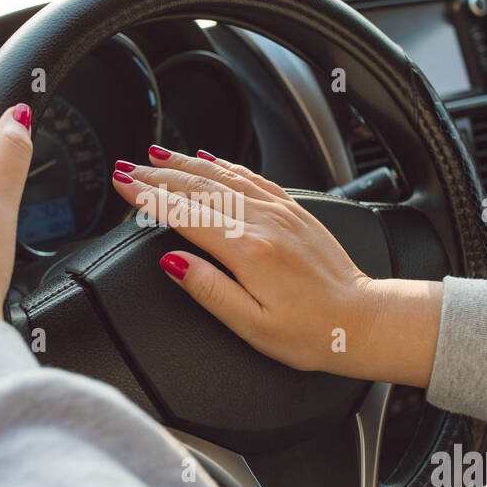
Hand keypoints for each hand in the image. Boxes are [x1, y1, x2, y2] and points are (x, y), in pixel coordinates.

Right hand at [110, 147, 442, 386]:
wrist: (363, 321)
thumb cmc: (312, 332)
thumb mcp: (251, 325)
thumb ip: (208, 289)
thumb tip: (172, 261)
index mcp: (248, 250)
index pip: (185, 214)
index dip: (149, 197)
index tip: (123, 183)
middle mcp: (264, 222)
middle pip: (199, 188)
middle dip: (158, 175)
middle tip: (128, 167)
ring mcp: (281, 212)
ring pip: (223, 176)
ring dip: (186, 163)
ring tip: (157, 155)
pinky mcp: (295, 211)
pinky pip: (252, 177)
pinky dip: (225, 164)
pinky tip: (210, 158)